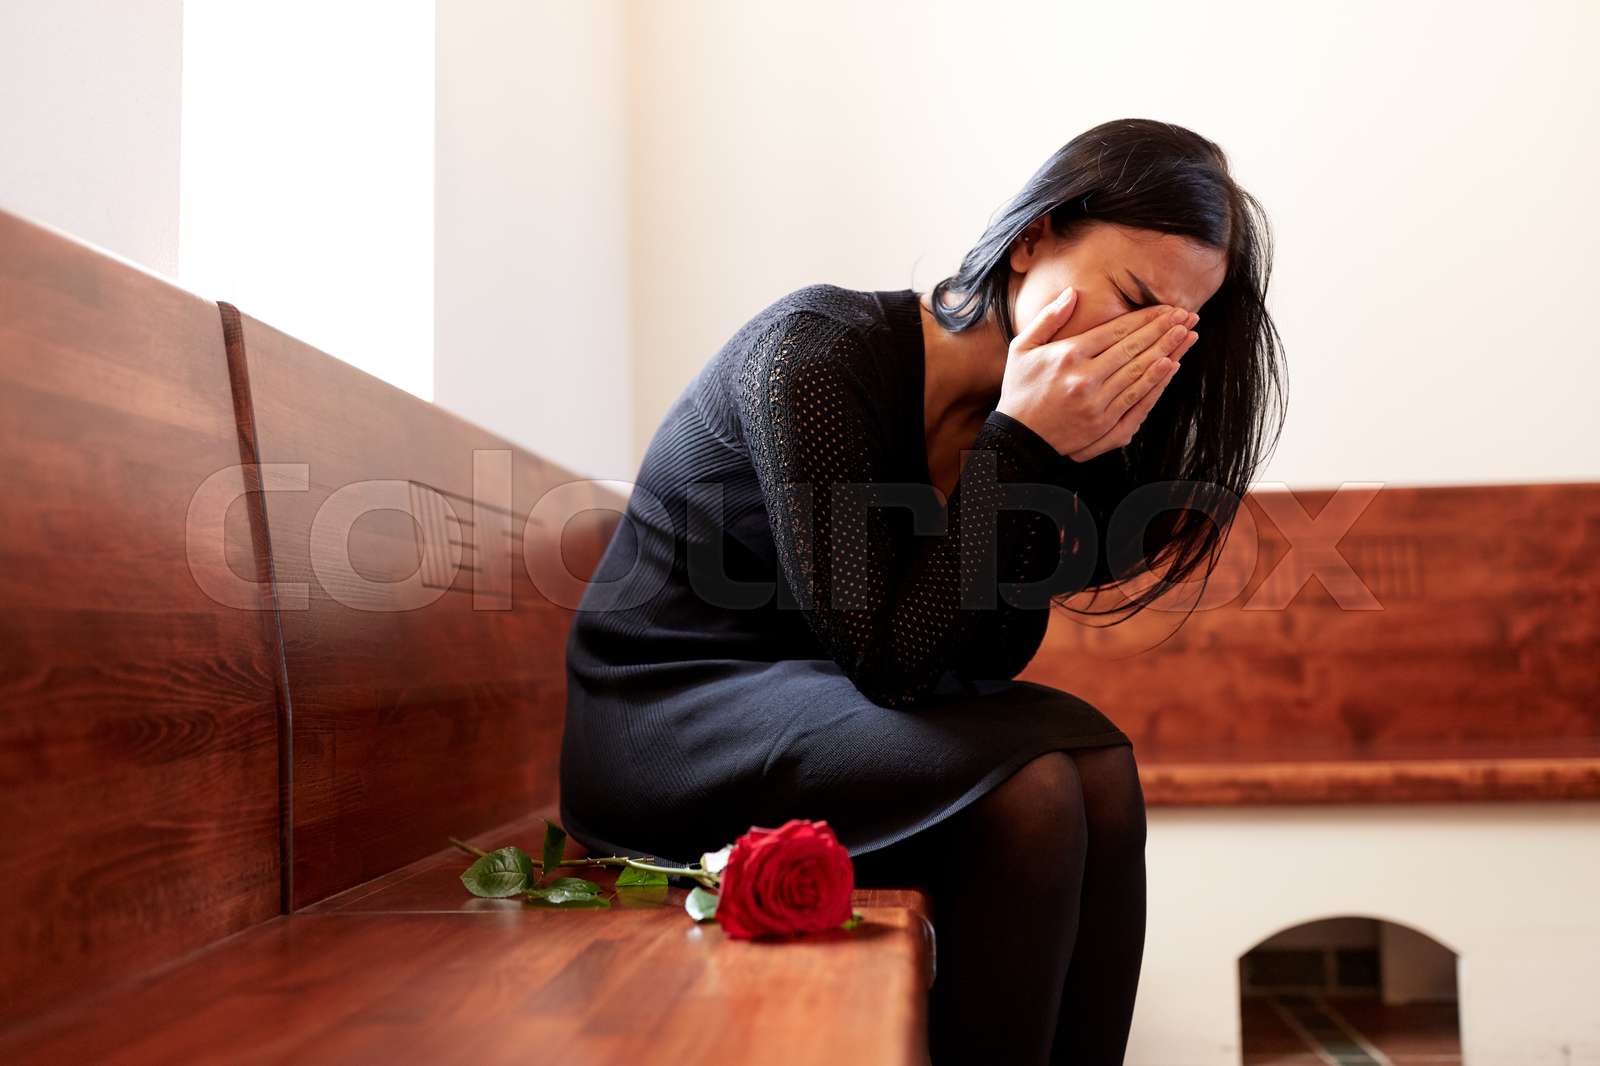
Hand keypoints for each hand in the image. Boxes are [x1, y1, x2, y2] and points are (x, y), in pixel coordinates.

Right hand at [994, 286, 1198, 461]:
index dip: (1146, 318)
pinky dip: (1156, 382)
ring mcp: (1097, 403)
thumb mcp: (1022, 348)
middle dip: (1164, 330)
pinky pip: (1137, 399)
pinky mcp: (1104, 424)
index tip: (1167, 308)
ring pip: (1140, 372)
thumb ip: (1048, 319)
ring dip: (1168, 351)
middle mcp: (1085, 378)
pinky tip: (1171, 366)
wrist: (1017, 439)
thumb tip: (1072, 293)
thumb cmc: (1019, 390)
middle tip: (1187, 316)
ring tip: (1188, 335)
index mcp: (1068, 355)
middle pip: (1133, 348)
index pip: (1116, 330)